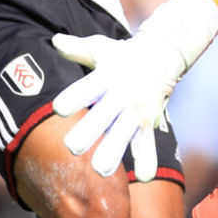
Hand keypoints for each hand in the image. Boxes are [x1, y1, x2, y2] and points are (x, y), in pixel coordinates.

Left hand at [50, 32, 175, 180]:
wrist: (162, 56)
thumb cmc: (121, 56)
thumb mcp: (99, 48)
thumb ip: (76, 49)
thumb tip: (55, 41)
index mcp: (106, 77)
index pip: (87, 88)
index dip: (73, 98)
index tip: (58, 109)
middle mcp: (121, 95)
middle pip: (103, 115)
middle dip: (89, 131)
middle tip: (72, 148)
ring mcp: (136, 111)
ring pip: (125, 134)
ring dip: (114, 152)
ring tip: (101, 170)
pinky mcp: (149, 124)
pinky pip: (148, 144)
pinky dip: (147, 160)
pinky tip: (143, 176)